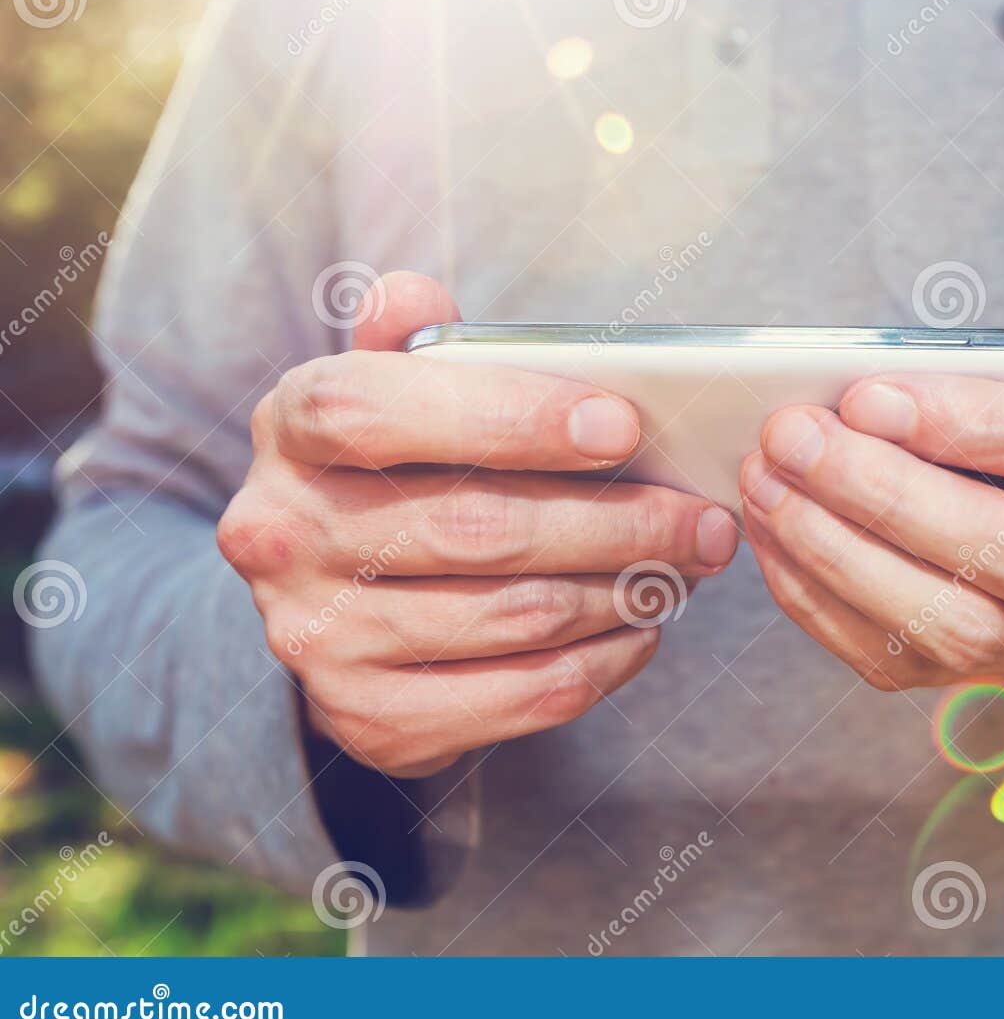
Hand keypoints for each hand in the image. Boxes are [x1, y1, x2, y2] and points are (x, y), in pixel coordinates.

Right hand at [217, 272, 739, 776]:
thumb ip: (410, 343)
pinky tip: (641, 631)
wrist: (334, 600)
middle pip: (474, 528)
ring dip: (623, 593)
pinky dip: (600, 665)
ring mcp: (318, 639)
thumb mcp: (387, 389)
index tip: (623, 426)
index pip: (383, 412)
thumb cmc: (393, 469)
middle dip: (616, 523)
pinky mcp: (368, 719)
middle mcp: (282, 537)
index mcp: (289, 427)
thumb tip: (417, 299)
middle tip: (705, 519)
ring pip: (510, 617)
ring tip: (689, 567)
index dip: (508, 418)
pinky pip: (517, 697)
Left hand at [738, 291, 1003, 690]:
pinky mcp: (999, 675)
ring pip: (962, 629)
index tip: (875, 394)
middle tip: (794, 434)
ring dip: (845, 554)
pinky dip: (824, 599)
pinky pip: (905, 660)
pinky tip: (775, 534)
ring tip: (767, 479)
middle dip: (896, 498)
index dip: (994, 430)